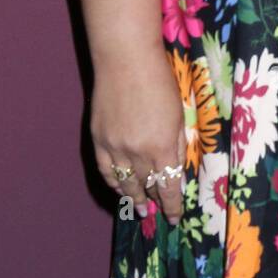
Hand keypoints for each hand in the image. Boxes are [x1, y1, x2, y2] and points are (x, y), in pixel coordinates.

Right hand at [91, 47, 186, 225]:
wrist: (126, 60)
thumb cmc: (160, 81)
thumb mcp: (179, 113)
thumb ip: (178, 144)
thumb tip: (176, 170)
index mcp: (161, 146)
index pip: (167, 186)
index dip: (172, 205)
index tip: (175, 217)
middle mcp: (136, 152)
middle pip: (146, 186)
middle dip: (154, 200)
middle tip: (158, 212)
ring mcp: (114, 147)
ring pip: (124, 183)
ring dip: (133, 197)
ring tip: (140, 207)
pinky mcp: (98, 140)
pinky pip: (105, 171)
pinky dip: (113, 183)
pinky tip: (119, 189)